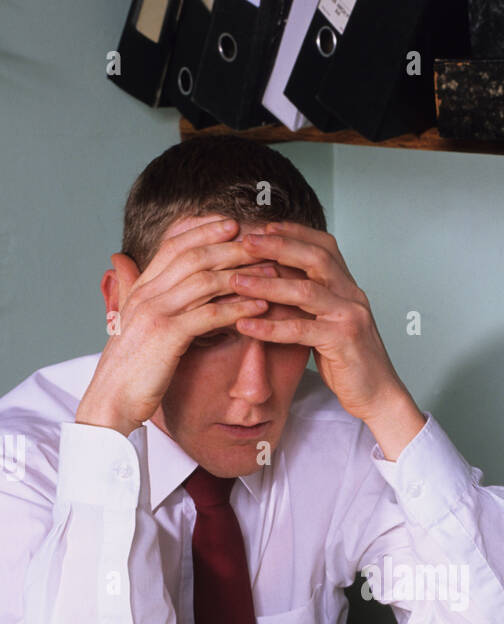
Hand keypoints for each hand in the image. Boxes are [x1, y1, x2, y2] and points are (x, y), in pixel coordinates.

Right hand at [75, 218, 272, 436]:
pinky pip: (210, 314)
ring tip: (271, 274)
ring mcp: (156, 312)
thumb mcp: (130, 321)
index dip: (203, 230)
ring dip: (242, 275)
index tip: (231, 223)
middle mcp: (147, 293)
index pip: (173, 244)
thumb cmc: (129, 367)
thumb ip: (131, 289)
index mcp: (141, 287)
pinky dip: (238, 308)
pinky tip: (261, 307)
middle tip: (262, 243)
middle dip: (231, 246)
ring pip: (205, 281)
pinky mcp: (168, 336)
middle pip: (194, 256)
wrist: (111, 400)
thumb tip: (121, 261)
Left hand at [233, 222, 425, 456]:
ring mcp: (350, 316)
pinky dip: (270, 327)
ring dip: (266, 283)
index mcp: (348, 287)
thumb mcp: (326, 324)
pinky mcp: (344, 341)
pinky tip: (246, 325)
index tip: (264, 227)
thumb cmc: (349, 361)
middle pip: (315, 258)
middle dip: (277, 246)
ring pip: (305, 290)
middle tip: (245, 242)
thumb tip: (271, 283)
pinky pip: (301, 330)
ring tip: (236, 281)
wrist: (378, 394)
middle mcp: (352, 295)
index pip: (324, 246)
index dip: (294, 232)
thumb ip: (307, 303)